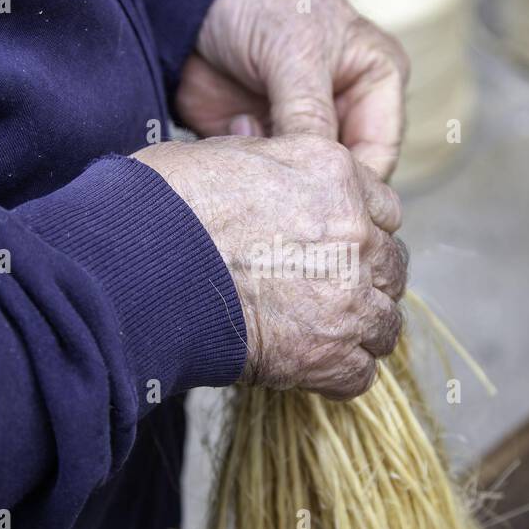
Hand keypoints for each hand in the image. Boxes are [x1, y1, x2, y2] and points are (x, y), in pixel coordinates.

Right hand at [133, 134, 407, 399]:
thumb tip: (265, 162)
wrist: (137, 266)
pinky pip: (360, 374)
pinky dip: (337, 375)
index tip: (333, 246)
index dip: (359, 230)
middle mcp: (355, 234)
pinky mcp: (327, 355)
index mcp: (335, 176)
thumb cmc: (162, 205)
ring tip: (317, 335)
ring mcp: (347, 298)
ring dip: (357, 330)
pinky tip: (307, 368)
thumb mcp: (224, 153)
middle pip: (391, 267)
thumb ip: (270, 163)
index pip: (384, 210)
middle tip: (322, 292)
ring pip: (384, 324)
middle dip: (363, 280)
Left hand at [176, 0, 409, 179]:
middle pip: (346, 175)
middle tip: (285, 176)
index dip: (358, 180)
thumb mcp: (295, 50)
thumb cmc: (258, 0)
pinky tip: (236, 127)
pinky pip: (268, 177)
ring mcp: (303, 128)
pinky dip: (254, 166)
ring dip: (280, 171)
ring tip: (253, 131)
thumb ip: (311, 112)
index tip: (322, 193)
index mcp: (375, 80)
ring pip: (305, 182)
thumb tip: (326, 174)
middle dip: (315, 179)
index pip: (380, 152)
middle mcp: (346, 109)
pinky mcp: (264, 140)